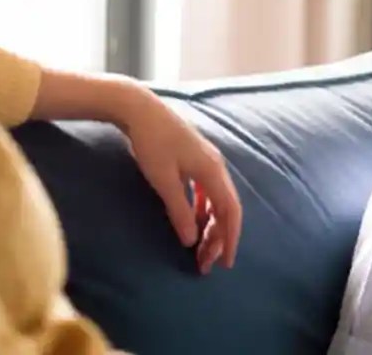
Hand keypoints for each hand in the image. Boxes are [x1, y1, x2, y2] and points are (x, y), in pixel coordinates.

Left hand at [114, 84, 241, 273]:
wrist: (140, 109)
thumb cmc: (152, 143)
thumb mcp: (164, 181)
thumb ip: (179, 211)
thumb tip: (191, 241)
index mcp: (213, 171)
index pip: (230, 211)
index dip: (229, 239)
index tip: (224, 262)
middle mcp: (216, 166)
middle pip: (226, 208)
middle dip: (219, 238)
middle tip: (206, 263)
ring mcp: (206, 161)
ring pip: (216, 200)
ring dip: (210, 225)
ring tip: (200, 248)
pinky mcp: (195, 158)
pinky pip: (207, 191)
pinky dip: (203, 210)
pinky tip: (194, 221)